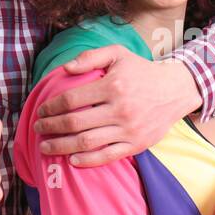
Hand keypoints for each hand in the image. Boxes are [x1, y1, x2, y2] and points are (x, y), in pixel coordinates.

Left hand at [34, 46, 200, 167]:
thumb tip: (65, 69)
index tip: (41, 111)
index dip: (51, 107)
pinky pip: (108, 156)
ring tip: (46, 146)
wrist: (176, 90)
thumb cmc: (142, 71)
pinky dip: (87, 160)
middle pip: (75, 122)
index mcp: (113, 85)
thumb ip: (91, 57)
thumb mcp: (118, 54)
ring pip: (87, 142)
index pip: (72, 99)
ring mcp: (128, 129)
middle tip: (38, 128)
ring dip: (62, 146)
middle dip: (51, 127)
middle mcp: (120, 109)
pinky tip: (71, 159)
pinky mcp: (136, 144)